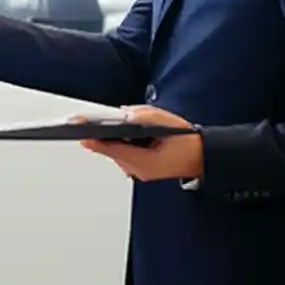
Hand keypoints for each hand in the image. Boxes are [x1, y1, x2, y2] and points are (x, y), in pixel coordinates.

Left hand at [79, 106, 202, 180]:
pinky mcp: (141, 170)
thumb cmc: (188, 142)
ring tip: (103, 128)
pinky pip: (124, 157)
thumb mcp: (167, 122)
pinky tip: (121, 136)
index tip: (81, 134)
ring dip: (112, 142)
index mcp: (145, 161)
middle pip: (112, 153)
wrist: (203, 158)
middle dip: (101, 138)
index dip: (96, 141)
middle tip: (85, 126)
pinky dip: (121, 146)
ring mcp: (140, 172)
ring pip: (117, 155)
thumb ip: (145, 115)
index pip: (114, 150)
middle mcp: (140, 170)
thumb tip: (125, 112)